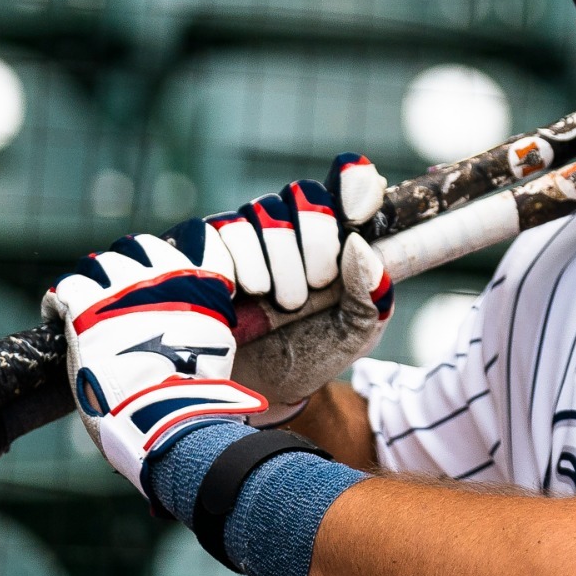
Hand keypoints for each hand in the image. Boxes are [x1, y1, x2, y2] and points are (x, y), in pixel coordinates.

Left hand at [46, 224, 265, 491]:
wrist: (167, 413)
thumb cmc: (194, 391)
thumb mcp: (217, 344)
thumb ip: (205, 320)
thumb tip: (196, 323)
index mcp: (201, 285)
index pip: (192, 239)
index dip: (168, 255)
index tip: (157, 270)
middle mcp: (163, 277)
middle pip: (136, 247)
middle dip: (124, 265)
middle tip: (113, 289)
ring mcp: (124, 290)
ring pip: (97, 262)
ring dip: (92, 279)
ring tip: (84, 301)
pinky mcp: (87, 307)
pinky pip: (66, 287)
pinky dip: (58, 301)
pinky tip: (56, 315)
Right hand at [207, 154, 393, 424]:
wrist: (253, 393)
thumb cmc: (310, 356)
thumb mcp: (355, 333)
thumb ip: (370, 293)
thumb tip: (359, 246)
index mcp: (335, 237)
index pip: (348, 182)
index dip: (355, 184)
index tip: (358, 215)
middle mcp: (290, 226)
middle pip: (305, 194)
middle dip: (317, 240)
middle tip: (318, 285)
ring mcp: (246, 234)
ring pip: (265, 212)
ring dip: (281, 263)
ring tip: (283, 304)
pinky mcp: (204, 248)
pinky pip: (223, 232)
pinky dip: (243, 266)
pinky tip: (244, 296)